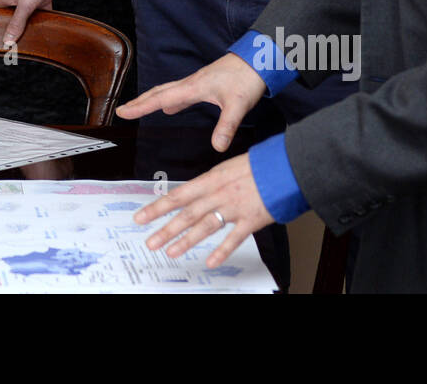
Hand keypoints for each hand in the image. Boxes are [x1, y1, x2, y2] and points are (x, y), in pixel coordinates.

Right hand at [0, 0, 73, 44]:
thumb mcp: (25, 3)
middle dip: (5, 26)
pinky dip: (44, 20)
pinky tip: (48, 29)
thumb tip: (7, 42)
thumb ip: (17, 23)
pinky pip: (41, 12)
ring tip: (28, 42)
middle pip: (5, 13)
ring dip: (26, 25)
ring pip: (24, 14)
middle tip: (7, 43)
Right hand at [116, 53, 266, 152]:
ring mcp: (198, 82)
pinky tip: (173, 106)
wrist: (259, 59)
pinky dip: (169, 99)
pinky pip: (180, 92)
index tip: (122, 111)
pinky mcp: (205, 83)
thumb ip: (226, 126)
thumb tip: (217, 147)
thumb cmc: (247, 78)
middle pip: (158, 92)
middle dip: (139, 102)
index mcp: (193, 87)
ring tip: (140, 108)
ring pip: (168, 91)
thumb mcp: (237, 105)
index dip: (140, 106)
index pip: (160, 98)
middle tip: (122, 110)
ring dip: (152, 99)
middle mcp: (191, 83)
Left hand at [133, 153, 273, 267]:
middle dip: (166, 229)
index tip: (141, 217)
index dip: (157, 207)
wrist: (285, 164)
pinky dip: (222, 251)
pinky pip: (234, 238)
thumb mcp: (228, 168)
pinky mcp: (251, 220)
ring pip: (205, 226)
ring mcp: (234, 208)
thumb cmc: (259, 165)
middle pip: (187, 214)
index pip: (178, 195)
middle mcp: (218, 194)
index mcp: (211, 179)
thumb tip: (196, 194)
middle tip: (150, 242)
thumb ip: (212, 183)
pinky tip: (210, 261)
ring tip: (171, 252)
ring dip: (186, 240)